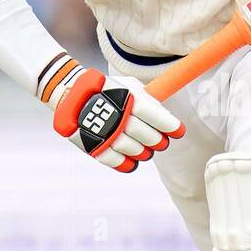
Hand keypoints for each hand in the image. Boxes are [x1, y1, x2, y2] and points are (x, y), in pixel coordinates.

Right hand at [53, 69, 183, 171]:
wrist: (71, 95)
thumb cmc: (107, 90)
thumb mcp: (129, 86)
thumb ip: (148, 98)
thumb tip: (167, 115)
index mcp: (129, 99)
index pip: (157, 117)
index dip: (171, 126)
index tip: (178, 132)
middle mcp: (119, 117)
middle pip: (148, 136)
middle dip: (158, 141)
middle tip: (161, 142)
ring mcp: (106, 133)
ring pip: (135, 151)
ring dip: (144, 152)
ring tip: (145, 150)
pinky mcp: (94, 146)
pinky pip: (116, 161)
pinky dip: (127, 164)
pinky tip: (132, 162)